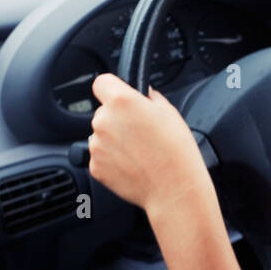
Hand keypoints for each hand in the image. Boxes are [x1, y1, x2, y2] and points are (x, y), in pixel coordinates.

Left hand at [88, 73, 211, 213]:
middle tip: (140, 130)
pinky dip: (113, 159)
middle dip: (118, 118)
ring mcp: (96, 146)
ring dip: (114, 139)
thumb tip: (141, 94)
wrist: (173, 187)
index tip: (120, 96)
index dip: (112, 88)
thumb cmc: (175, 150)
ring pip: (101, 135)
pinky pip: (101, 156)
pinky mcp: (95, 166)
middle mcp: (103, 121)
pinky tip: (133, 164)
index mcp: (121, 102)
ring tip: (139, 151)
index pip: (101, 82)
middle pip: (103, 111)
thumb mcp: (169, 111)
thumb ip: (148, 97)